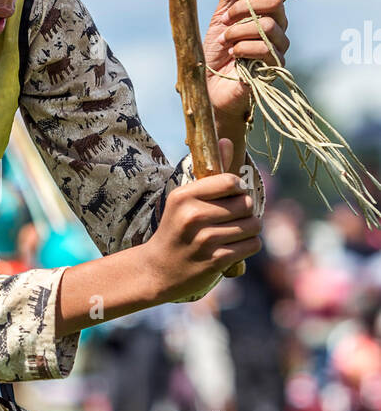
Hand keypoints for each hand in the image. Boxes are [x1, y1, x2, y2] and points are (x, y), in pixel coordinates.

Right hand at [140, 138, 261, 302]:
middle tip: (231, 218)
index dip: (237, 189)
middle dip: (245, 211)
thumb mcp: (184, 200)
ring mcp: (205, 240)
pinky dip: (248, 246)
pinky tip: (233, 247)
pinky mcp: (216, 260)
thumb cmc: (176, 230)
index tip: (229, 197)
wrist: (158, 270)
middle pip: (247, 203)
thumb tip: (226, 139)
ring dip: (249, 230)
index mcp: (184, 195)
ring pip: (254, 225)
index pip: (230, 181)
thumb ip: (210, 174)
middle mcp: (193, 215)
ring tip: (233, 233)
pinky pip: (252, 245)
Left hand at [203, 0, 298, 121]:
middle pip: (276, 3)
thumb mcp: (219, 16)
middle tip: (226, 19)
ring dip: (239, 31)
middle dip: (246, 8)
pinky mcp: (275, 67)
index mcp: (267, 10)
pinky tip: (233, 55)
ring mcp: (278, 47)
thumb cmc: (215, 52)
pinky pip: (265, 49)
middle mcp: (278, 26)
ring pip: (269, 26)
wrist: (208, 85)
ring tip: (224, 40)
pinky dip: (243, 48)